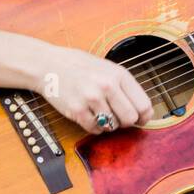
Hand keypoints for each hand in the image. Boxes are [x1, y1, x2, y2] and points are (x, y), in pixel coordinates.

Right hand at [32, 44, 154, 134]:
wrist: (49, 64)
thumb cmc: (80, 67)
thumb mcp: (108, 69)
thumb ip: (125, 88)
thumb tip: (144, 112)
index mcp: (119, 75)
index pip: (144, 105)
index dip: (145, 116)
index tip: (141, 119)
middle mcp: (107, 86)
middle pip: (130, 119)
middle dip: (126, 122)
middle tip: (118, 117)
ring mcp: (91, 98)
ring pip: (112, 126)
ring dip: (108, 124)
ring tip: (99, 111)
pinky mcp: (76, 110)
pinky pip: (94, 129)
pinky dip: (94, 126)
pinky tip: (89, 114)